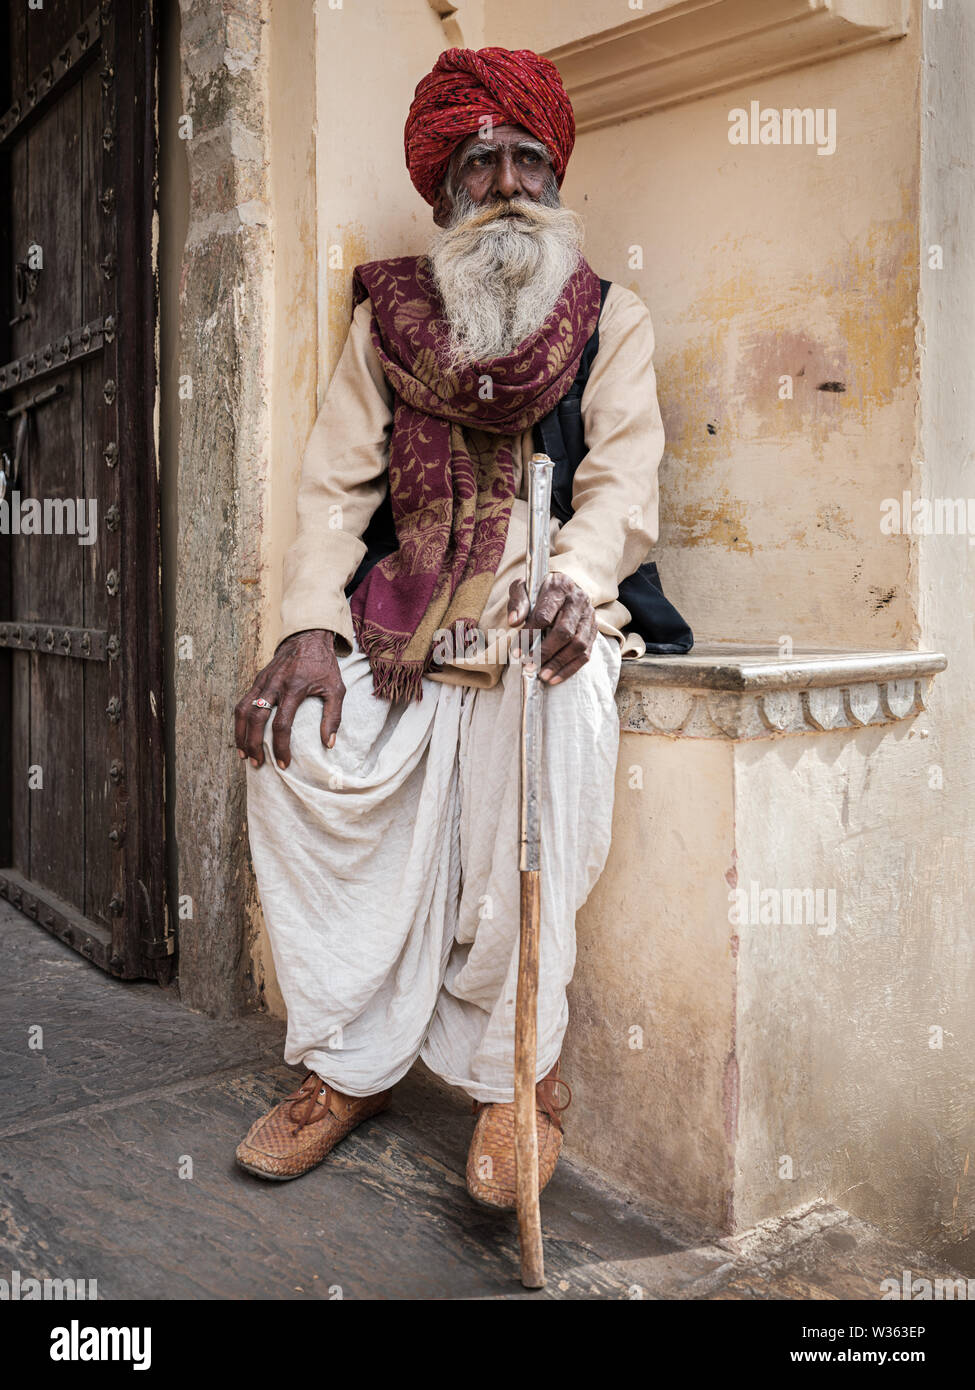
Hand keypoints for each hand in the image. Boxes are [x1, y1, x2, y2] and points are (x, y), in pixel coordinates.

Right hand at [234, 629, 344, 769]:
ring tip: (244, 754)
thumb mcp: (336, 689)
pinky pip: (243, 702)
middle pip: (256, 719)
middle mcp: (274, 685)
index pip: (282, 724)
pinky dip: (240, 721)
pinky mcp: (257, 679)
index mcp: (294, 688)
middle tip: (257, 763)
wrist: (308, 638)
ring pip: (243, 710)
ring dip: (241, 734)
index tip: (283, 763)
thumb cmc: (324, 665)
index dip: (281, 747)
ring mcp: (263, 681)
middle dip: (254, 744)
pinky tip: (243, 735)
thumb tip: (329, 744)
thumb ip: (333, 717)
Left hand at [506, 573, 597, 684]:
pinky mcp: (593, 630)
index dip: (529, 636)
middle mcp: (578, 600)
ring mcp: (589, 616)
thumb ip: (518, 602)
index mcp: (559, 587)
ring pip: (578, 645)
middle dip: (545, 652)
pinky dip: (569, 669)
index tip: (517, 652)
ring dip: (558, 663)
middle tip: (529, 667)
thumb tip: (513, 621)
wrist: (564, 584)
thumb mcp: (524, 587)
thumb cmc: (540, 588)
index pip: (544, 615)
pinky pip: (585, 654)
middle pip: (564, 632)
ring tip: (542, 675)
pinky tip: (554, 678)